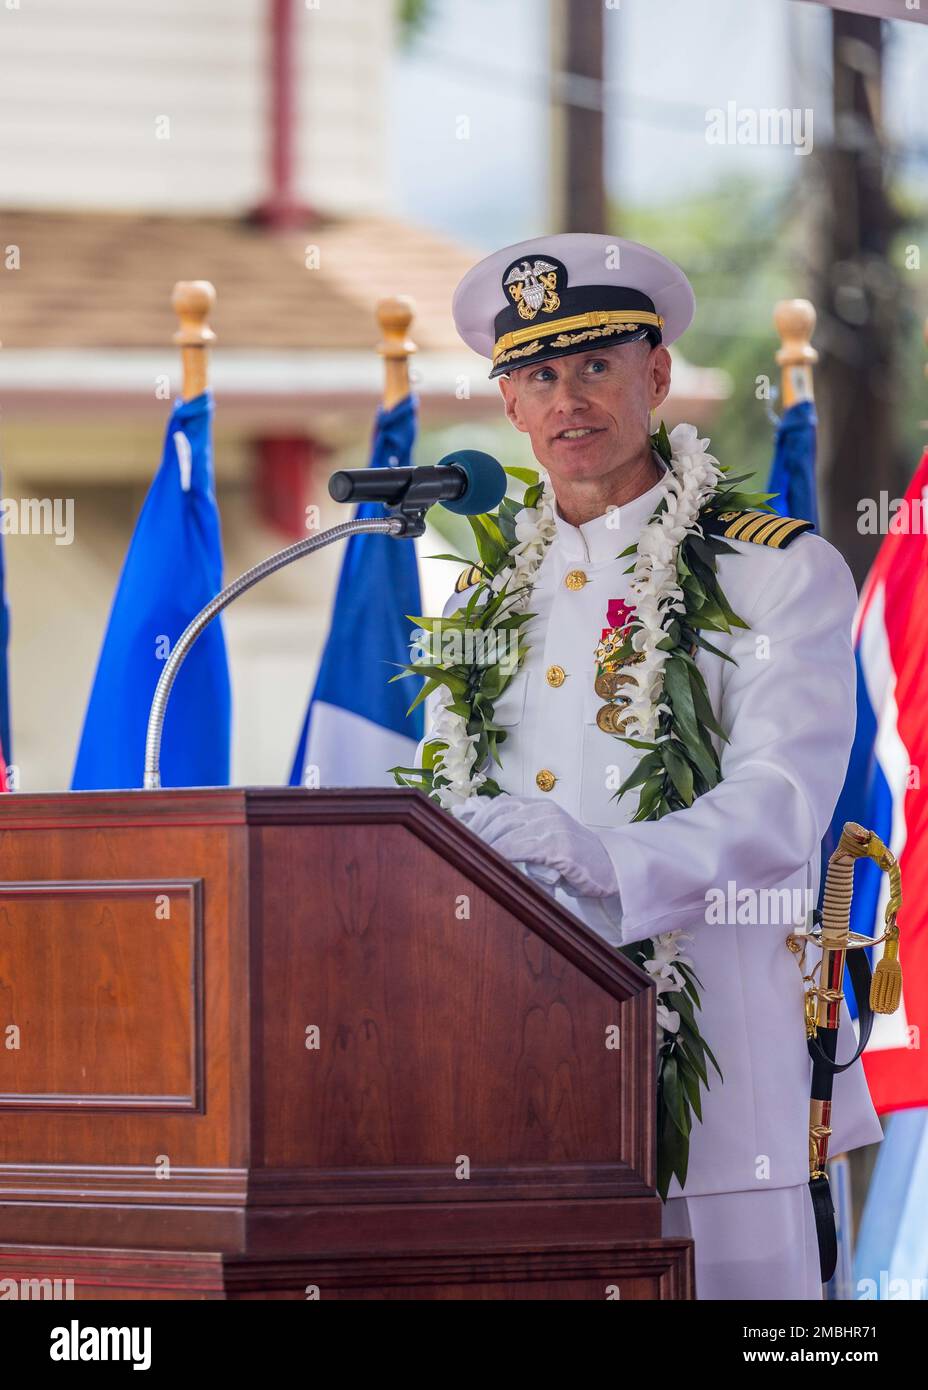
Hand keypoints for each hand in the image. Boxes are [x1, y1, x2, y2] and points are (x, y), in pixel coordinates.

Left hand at [451, 795, 620, 898]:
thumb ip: (519, 833)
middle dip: (475, 833)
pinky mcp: (561, 846)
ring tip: (469, 857)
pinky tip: (492, 862)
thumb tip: (480, 837)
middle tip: (458, 850)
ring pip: (508, 831)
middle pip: (499, 817)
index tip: (459, 834)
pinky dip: (503, 854)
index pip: (499, 805)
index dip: (476, 818)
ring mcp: (553, 827)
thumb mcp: (544, 838)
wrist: (611, 868)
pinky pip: (524, 848)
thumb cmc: (573, 857)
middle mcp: (545, 811)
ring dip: (484, 844)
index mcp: (539, 806)